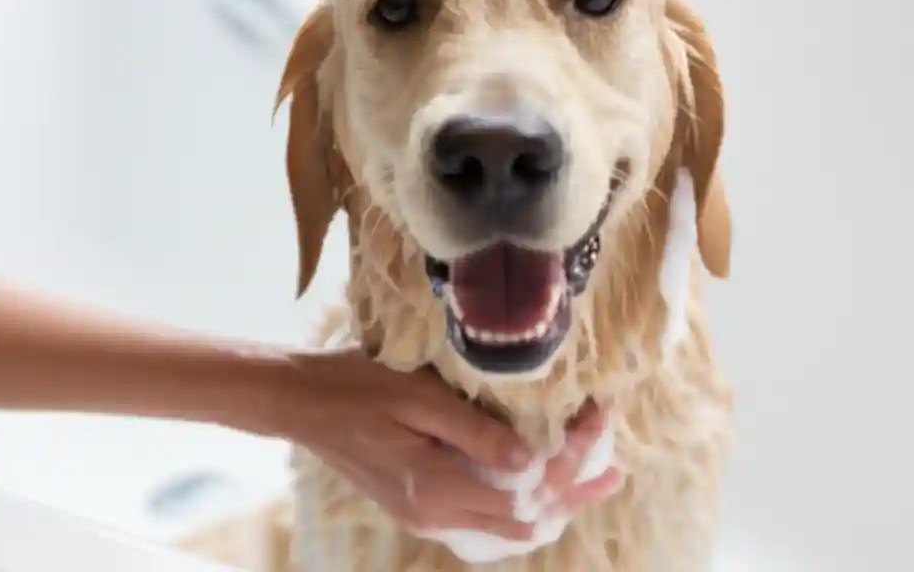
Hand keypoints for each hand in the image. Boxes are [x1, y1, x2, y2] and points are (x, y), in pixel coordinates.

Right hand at [280, 348, 622, 539]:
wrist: (300, 403)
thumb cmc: (354, 386)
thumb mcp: (417, 396)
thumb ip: (475, 431)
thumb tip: (530, 459)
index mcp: (437, 487)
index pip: (527, 490)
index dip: (570, 460)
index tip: (596, 419)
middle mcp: (435, 514)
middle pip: (526, 521)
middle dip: (574, 494)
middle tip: (614, 470)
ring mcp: (426, 516)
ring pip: (507, 527)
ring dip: (551, 503)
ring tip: (589, 479)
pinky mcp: (419, 508)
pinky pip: (484, 520)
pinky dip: (519, 504)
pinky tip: (536, 483)